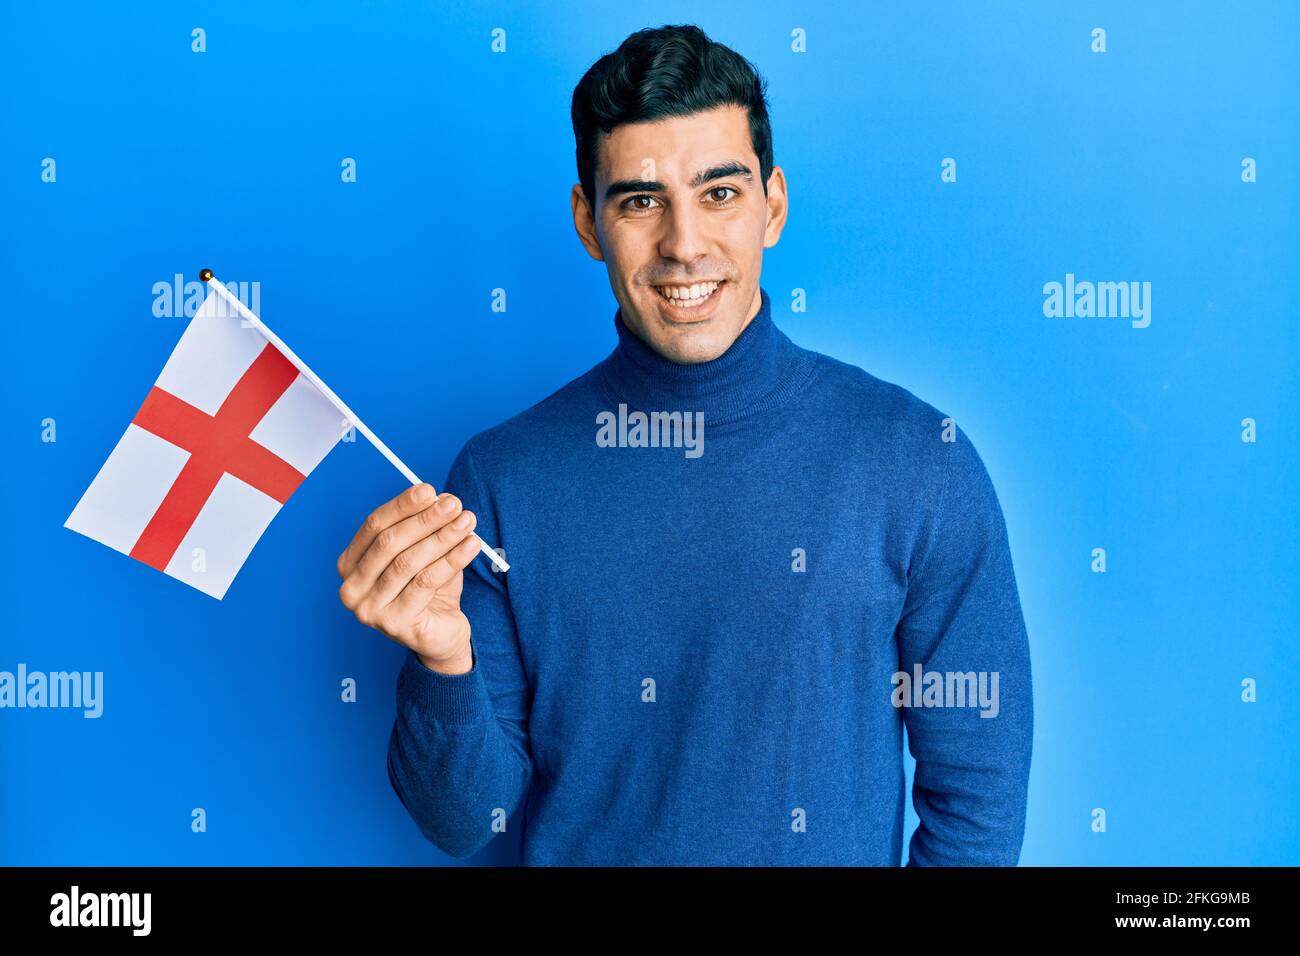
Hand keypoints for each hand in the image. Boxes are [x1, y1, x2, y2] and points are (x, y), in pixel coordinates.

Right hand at [337, 483, 480, 673]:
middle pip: (389, 543)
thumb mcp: (426, 552)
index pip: (373, 526)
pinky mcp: (394, 624)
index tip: (429, 489)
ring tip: (467, 522)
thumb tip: (441, 498)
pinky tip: (470, 546)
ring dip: (441, 537)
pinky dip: (452, 560)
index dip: (402, 505)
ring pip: (408, 562)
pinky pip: (426, 583)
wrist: (441, 635)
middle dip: (424, 519)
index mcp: (350, 564)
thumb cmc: (429, 590)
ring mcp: (369, 610)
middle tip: (454, 504)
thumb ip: (427, 527)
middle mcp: (352, 588)